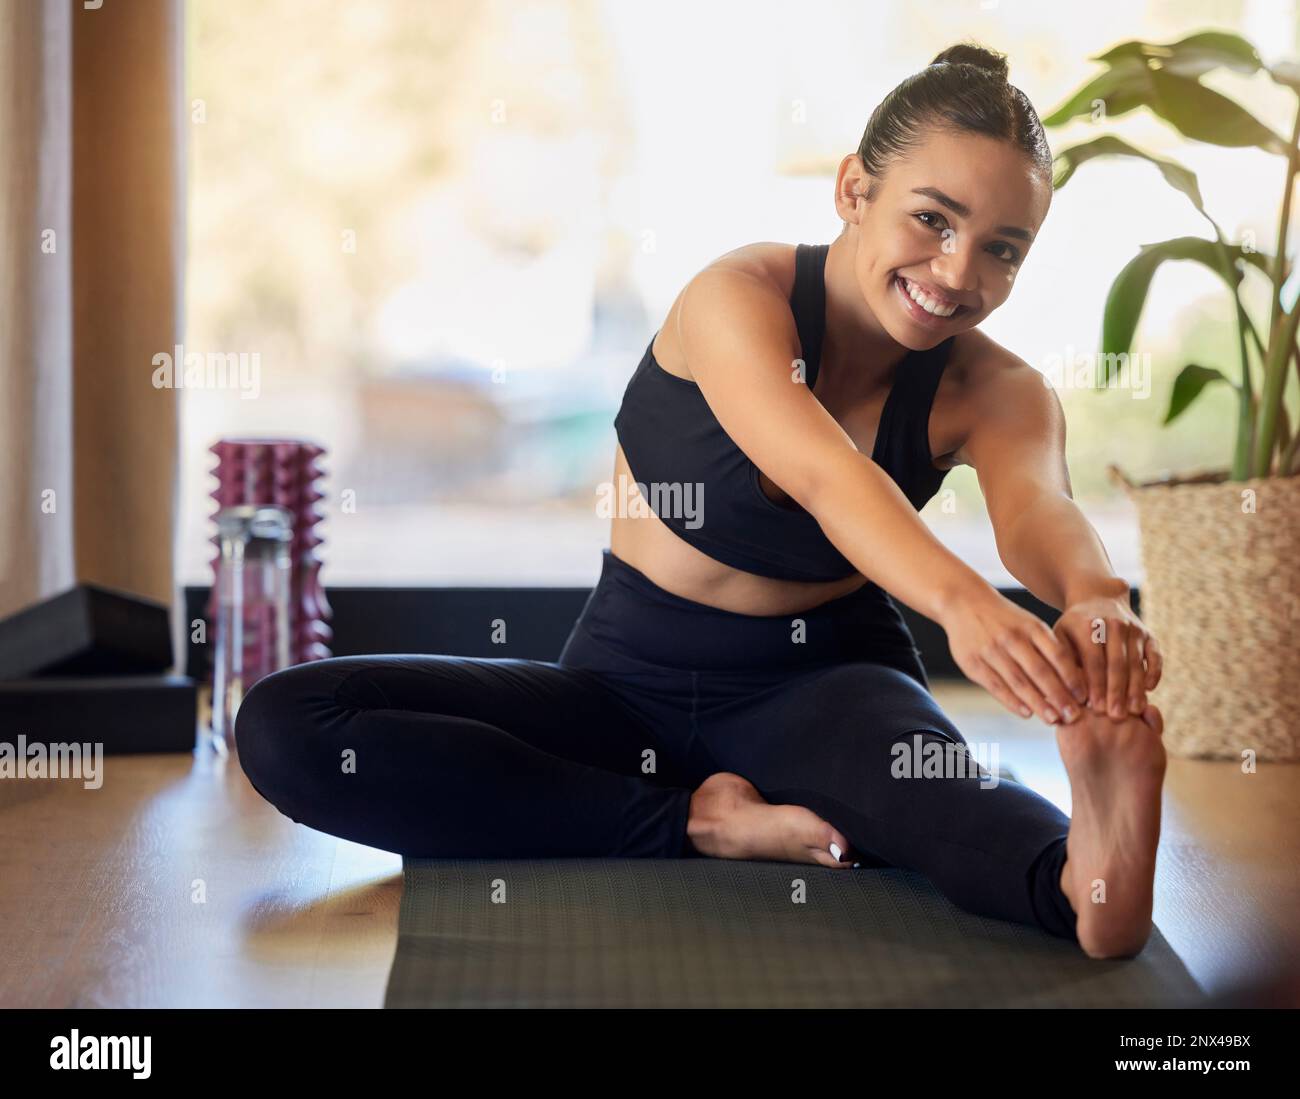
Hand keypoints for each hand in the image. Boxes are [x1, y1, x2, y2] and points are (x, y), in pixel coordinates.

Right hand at [941, 587, 1088, 724]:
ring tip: (1052, 719)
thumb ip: (1046, 648)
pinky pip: (996, 686)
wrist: (964, 601)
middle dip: (1059, 696)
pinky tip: (1026, 713)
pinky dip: (1012, 701)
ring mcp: (991, 650)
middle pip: (1040, 671)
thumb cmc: (1004, 619)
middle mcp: (1012, 638)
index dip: (1072, 678)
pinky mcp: (973, 662)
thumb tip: (1072, 681)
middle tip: (1073, 716)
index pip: (1058, 655)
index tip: (1084, 697)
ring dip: (1038, 703)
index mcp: (1031, 627)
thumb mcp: (1028, 623)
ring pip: (1019, 682)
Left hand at [1052, 596, 1162, 718]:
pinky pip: (1154, 655)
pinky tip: (1150, 689)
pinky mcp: (1149, 634)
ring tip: (1134, 711)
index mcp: (1087, 625)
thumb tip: (1058, 695)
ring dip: (1135, 687)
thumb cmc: (1073, 628)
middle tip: (1116, 716)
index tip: (1094, 708)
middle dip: (1116, 691)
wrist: (1098, 597)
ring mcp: (1133, 628)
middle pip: (1116, 663)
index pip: (1093, 660)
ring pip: (1136, 662)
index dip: (1095, 685)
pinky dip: (1154, 671)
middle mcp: (1113, 624)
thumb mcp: (1060, 638)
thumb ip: (1061, 663)